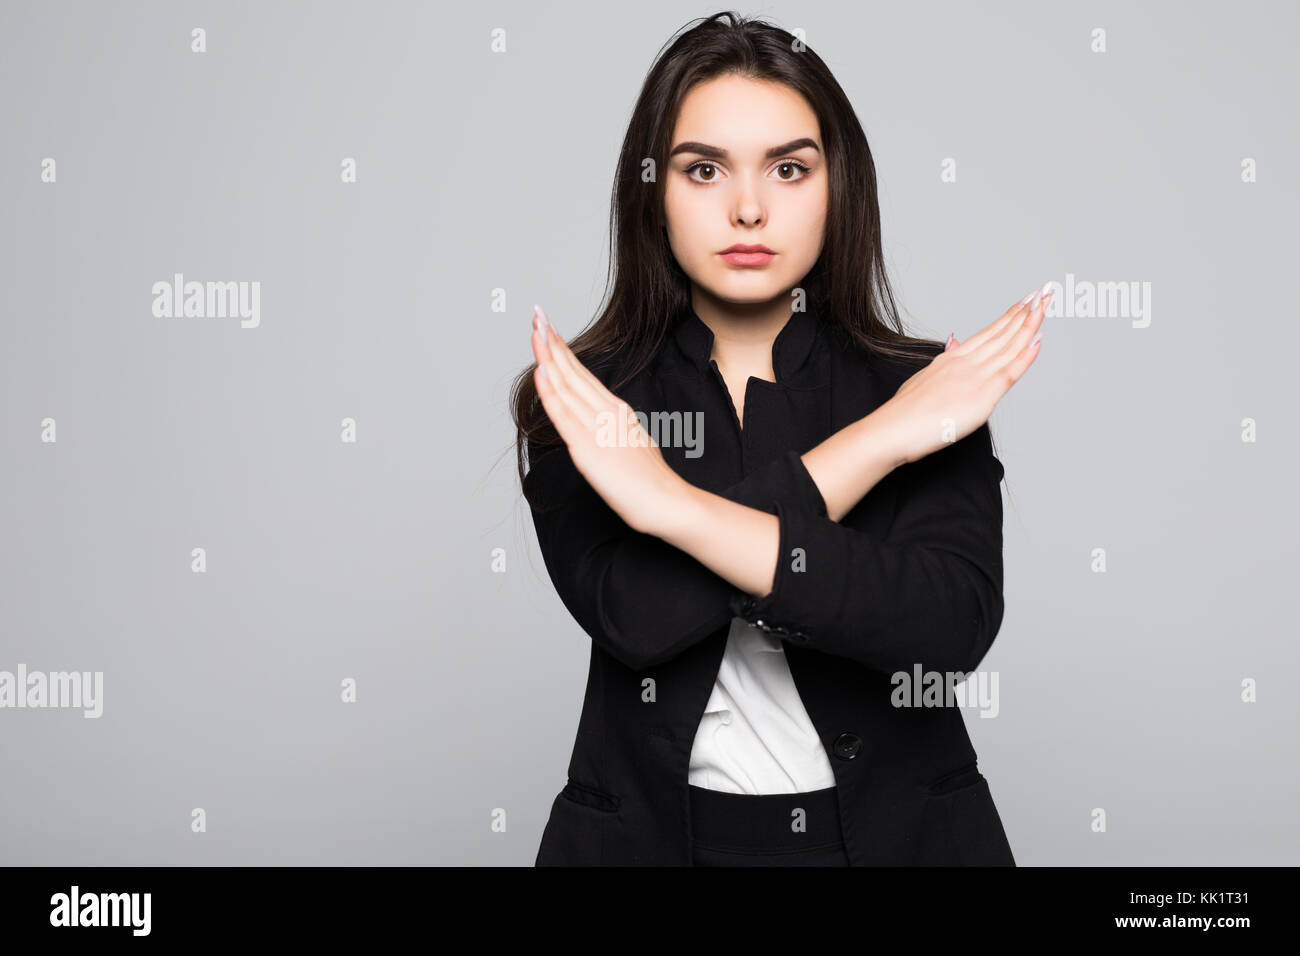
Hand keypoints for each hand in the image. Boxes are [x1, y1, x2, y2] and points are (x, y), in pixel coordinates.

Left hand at [530, 304, 685, 534]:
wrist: (667, 501)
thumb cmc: (651, 482)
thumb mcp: (632, 444)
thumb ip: (614, 431)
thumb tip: (599, 427)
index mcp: (616, 410)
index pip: (583, 374)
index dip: (563, 350)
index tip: (549, 329)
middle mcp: (606, 412)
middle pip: (573, 371)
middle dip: (552, 342)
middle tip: (537, 315)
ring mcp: (597, 427)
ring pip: (566, 385)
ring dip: (548, 355)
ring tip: (535, 331)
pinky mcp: (588, 447)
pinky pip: (564, 415)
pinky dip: (550, 390)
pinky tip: (541, 370)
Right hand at [878, 283, 1047, 466]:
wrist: (892, 429)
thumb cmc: (904, 412)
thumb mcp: (924, 378)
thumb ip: (943, 360)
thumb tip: (954, 341)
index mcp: (952, 359)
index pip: (987, 333)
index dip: (1008, 316)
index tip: (1025, 301)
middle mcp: (965, 362)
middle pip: (1002, 333)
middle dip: (1025, 311)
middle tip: (1044, 290)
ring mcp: (974, 377)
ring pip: (1008, 346)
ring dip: (1030, 323)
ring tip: (1045, 302)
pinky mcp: (981, 397)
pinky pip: (1009, 372)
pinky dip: (1025, 355)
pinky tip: (1038, 339)